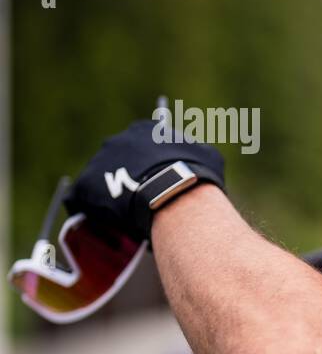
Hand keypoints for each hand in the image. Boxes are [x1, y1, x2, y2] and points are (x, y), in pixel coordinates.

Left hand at [66, 119, 224, 240]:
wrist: (173, 194)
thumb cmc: (195, 177)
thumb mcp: (207, 158)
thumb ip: (197, 155)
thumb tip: (201, 162)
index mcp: (145, 131)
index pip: (140, 145)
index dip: (147, 166)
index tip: (154, 180)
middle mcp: (118, 140)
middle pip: (117, 161)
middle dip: (126, 178)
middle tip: (140, 198)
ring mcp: (99, 162)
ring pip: (101, 180)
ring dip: (111, 194)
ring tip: (126, 215)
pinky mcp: (86, 185)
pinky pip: (82, 199)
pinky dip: (92, 210)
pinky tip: (106, 222)